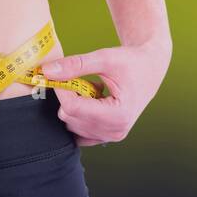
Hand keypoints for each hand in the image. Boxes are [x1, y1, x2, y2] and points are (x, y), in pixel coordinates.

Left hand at [42, 40, 169, 146]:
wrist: (149, 70)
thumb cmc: (131, 62)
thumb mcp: (105, 58)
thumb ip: (76, 65)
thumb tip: (47, 71)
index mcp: (118, 114)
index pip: (72, 107)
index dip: (61, 89)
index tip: (59, 73)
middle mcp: (115, 131)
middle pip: (69, 116)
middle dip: (70, 96)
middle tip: (84, 80)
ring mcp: (110, 137)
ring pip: (70, 123)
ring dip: (75, 105)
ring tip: (94, 91)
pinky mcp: (105, 137)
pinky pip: (76, 130)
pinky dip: (78, 115)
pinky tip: (92, 102)